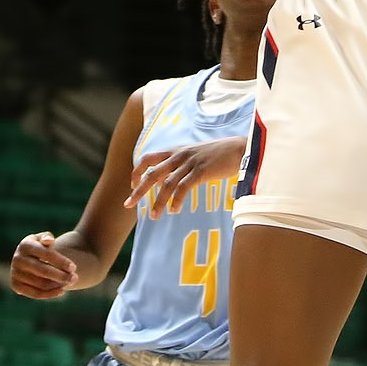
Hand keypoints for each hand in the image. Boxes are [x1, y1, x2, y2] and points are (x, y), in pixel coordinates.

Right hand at [11, 232, 77, 299]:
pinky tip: (62, 291)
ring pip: (41, 284)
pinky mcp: (15, 285)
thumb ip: (47, 237)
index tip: (74, 267)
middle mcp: (17, 259)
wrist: (26, 258)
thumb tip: (49, 240)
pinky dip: (50, 294)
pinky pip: (35, 294)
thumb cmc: (40, 247)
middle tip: (75, 278)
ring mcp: (15, 273)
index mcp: (25, 245)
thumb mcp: (43, 238)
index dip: (61, 261)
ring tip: (69, 282)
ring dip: (58, 285)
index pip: (47, 254)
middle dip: (61, 276)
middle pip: (44, 271)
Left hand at [127, 138, 247, 214]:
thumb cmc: (218, 155)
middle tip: (128, 204)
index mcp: (175, 151)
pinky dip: (177, 200)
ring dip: (158, 201)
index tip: (133, 185)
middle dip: (138, 190)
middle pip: (152, 173)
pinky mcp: (201, 171)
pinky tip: (174, 210)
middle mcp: (179, 155)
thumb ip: (179, 165)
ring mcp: (190, 163)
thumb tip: (166, 180)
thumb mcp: (194, 156)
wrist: (239, 149)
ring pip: (166, 184)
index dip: (137, 171)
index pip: (148, 158)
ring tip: (153, 216)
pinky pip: (184, 187)